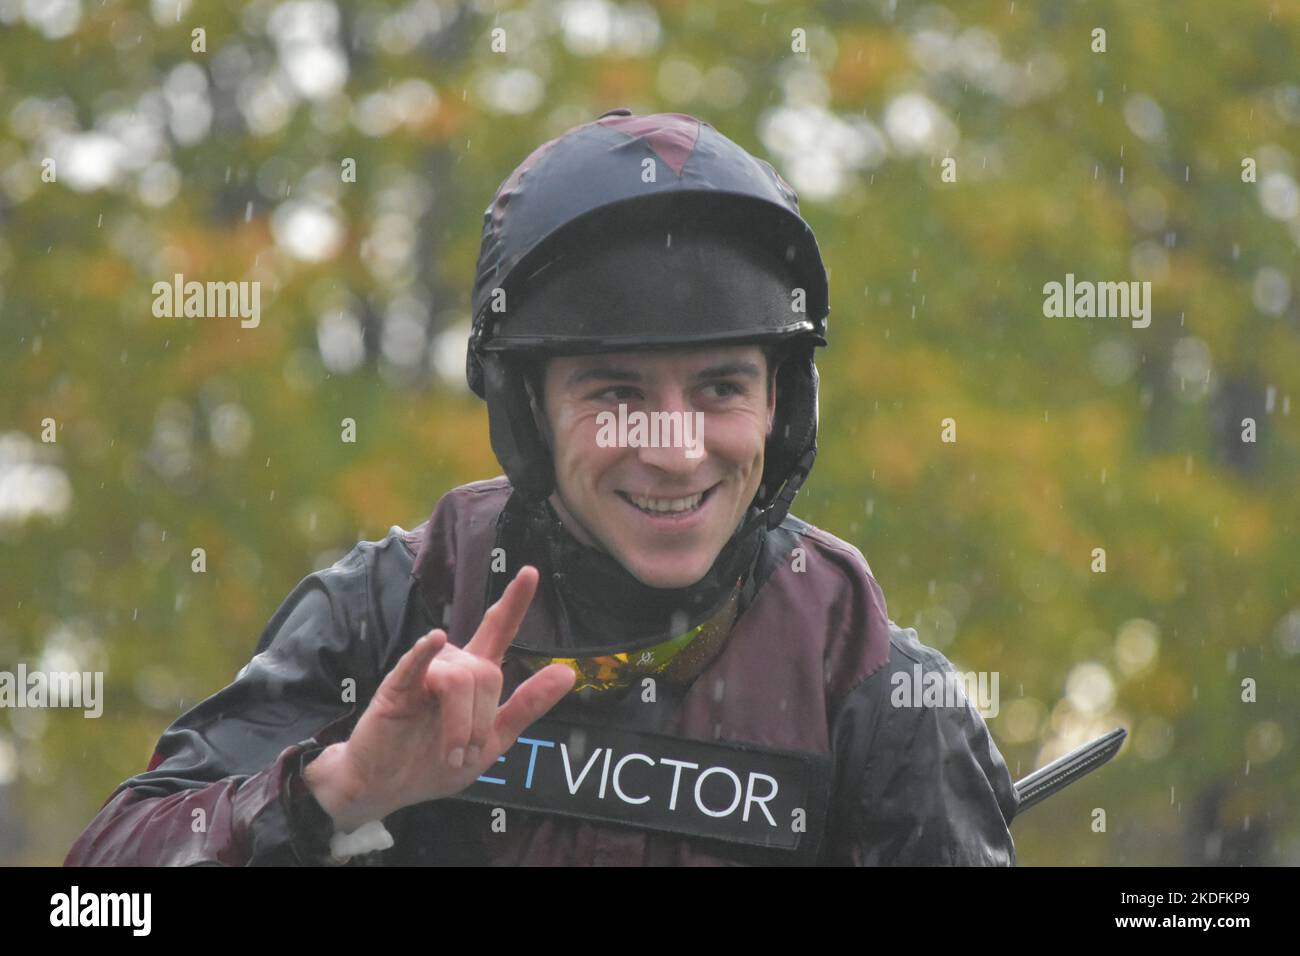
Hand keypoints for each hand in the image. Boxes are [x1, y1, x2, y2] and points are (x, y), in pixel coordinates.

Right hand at [305, 565, 574, 830]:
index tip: (530, 572)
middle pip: (486, 674)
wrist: (387, 787)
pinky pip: (416, 665)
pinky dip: (425, 652)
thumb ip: (528, 705)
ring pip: (460, 682)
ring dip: (459, 726)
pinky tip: (434, 639)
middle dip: (481, 721)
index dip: (514, 603)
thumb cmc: (436, 762)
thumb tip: (568, 673)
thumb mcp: (494, 740)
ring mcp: (424, 673)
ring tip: (449, 752)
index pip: (498, 632)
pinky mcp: (396, 687)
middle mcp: (452, 666)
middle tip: (466, 753)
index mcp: (476, 675)